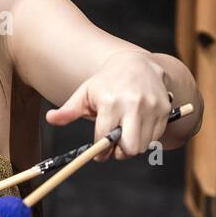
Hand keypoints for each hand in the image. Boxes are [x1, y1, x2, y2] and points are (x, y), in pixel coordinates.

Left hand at [45, 51, 171, 160]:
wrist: (137, 63)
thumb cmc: (106, 82)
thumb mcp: (85, 93)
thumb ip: (68, 110)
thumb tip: (50, 118)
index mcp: (110, 101)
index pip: (105, 138)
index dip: (100, 151)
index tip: (99, 153)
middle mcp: (133, 104)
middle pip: (130, 148)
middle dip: (120, 153)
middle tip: (114, 147)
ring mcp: (151, 106)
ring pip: (143, 145)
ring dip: (133, 146)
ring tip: (125, 133)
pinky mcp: (165, 109)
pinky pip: (155, 137)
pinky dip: (146, 137)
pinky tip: (137, 126)